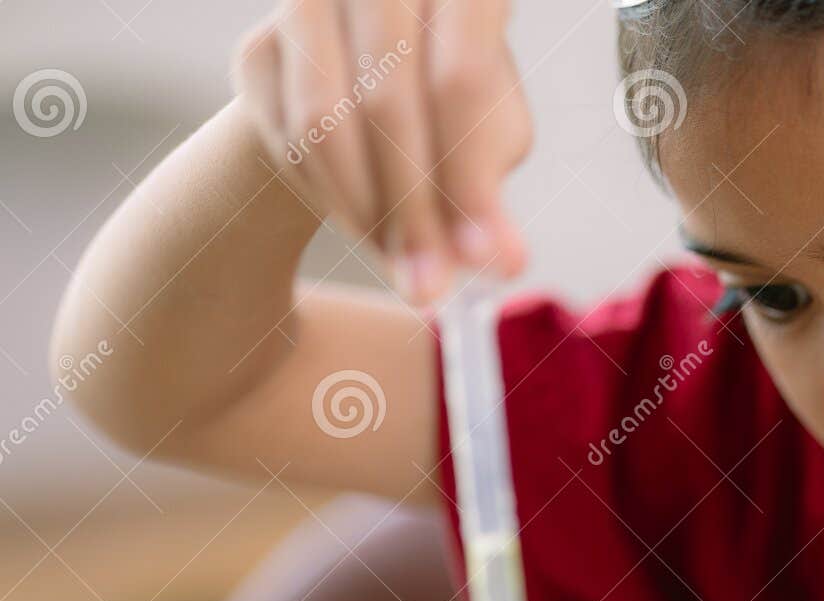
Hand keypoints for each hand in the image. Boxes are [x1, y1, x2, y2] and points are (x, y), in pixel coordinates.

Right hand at [231, 0, 530, 302]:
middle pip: (387, 103)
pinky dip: (333, 201)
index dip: (471, 178)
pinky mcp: (259, 52)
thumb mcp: (490, 137)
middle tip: (432, 289)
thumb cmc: (447, 105)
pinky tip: (370, 231)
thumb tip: (504, 263)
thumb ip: (493, 192)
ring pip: (324, 123)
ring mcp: (309, 7)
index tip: (486, 259)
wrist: (357, 75)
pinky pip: (289, 141)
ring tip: (405, 265)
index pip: (462, 79)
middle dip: (413, 213)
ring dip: (365, 213)